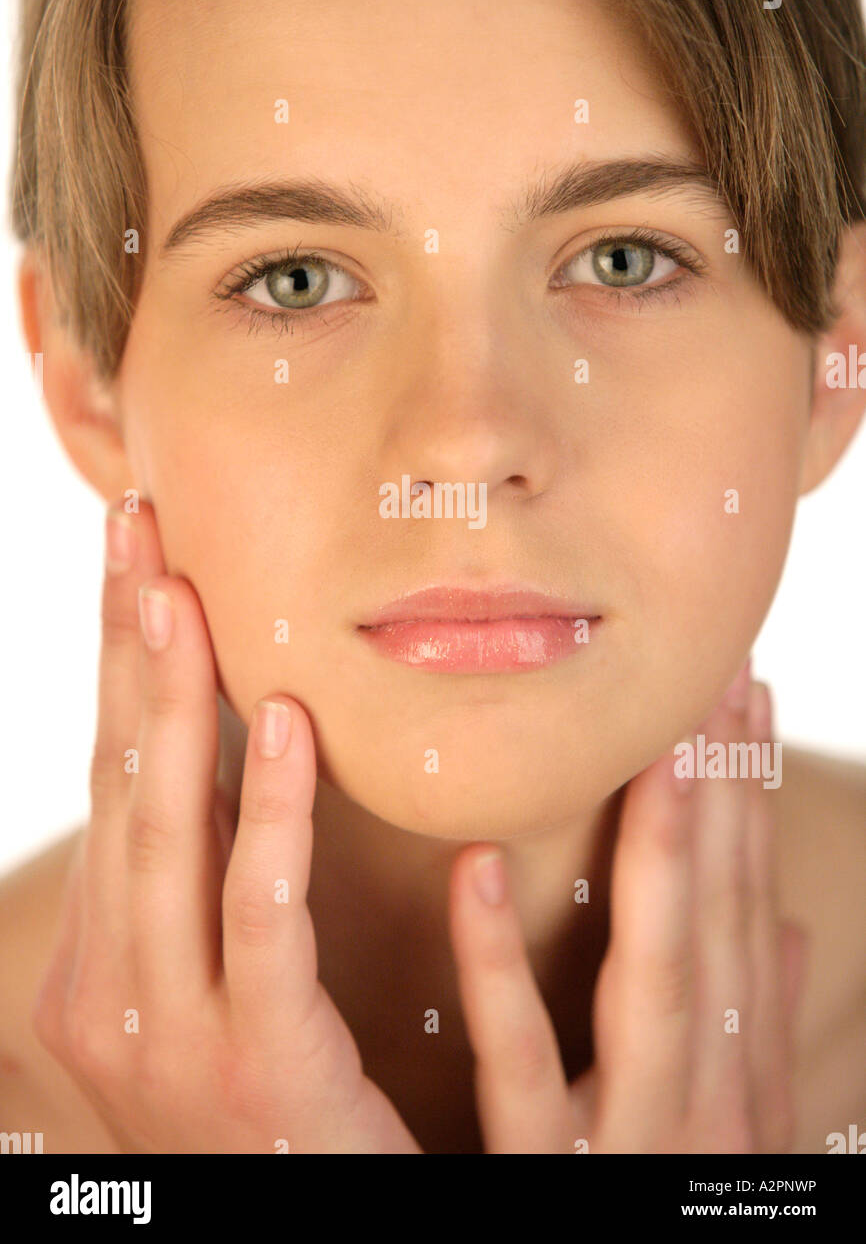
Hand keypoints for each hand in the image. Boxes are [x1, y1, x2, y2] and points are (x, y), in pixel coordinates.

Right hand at [33, 499, 420, 1152]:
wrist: (307, 1241)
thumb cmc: (277, 1112)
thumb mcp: (219, 991)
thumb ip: (218, 882)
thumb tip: (245, 745)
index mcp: (101, 966)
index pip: (113, 781)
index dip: (120, 665)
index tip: (134, 558)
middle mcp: (108, 992)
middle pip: (122, 785)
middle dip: (127, 651)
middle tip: (139, 529)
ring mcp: (168, 1035)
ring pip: (166, 836)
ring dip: (174, 703)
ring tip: (184, 591)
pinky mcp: (256, 1063)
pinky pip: (259, 917)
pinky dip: (265, 816)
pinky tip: (281, 721)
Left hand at [448, 662, 807, 1151]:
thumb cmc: (686, 1212)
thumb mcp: (735, 1134)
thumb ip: (760, 1032)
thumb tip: (793, 931)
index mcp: (731, 1078)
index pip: (740, 912)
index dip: (748, 803)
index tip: (744, 693)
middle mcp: (699, 1100)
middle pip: (714, 926)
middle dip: (726, 799)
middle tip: (719, 675)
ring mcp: (627, 1142)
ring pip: (653, 978)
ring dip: (661, 856)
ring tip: (659, 742)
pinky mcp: (543, 1185)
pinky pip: (522, 1072)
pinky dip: (502, 973)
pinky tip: (476, 872)